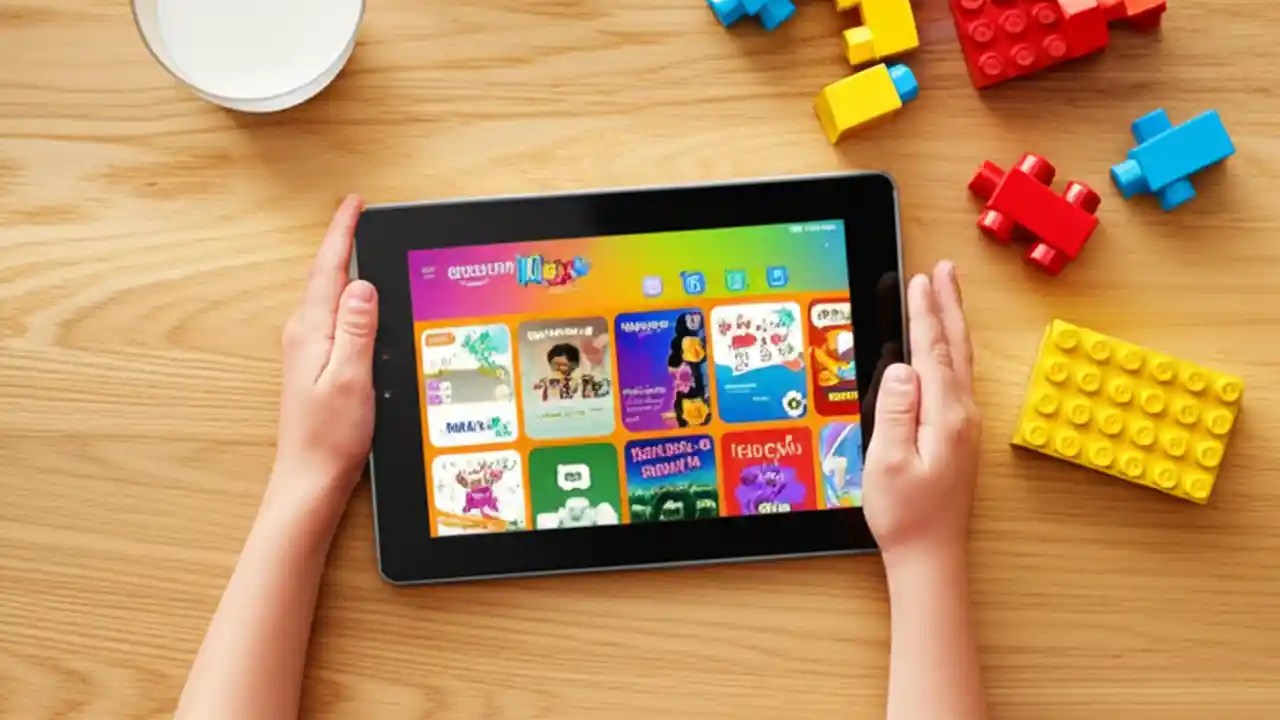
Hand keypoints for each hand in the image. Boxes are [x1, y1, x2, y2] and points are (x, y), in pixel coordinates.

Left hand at [271, 195, 377, 506]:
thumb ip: (357, 329)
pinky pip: (332, 317)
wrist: (309, 478)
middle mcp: (303, 334)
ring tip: (362, 246)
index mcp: (312, 331)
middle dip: (343, 243)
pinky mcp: (314, 364)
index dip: (342, 233)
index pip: (328, 269)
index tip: (354, 204)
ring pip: (328, 296)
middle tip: (362, 216)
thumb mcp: (352, 378)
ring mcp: (307, 349)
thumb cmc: (331, 436)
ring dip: (344, 269)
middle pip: (325, 276)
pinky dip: (346, 298)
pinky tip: (360, 302)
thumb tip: (362, 284)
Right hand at [863, 260, 980, 563]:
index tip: (921, 280)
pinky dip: (951, 351)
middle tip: (945, 270)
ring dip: (953, 324)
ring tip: (947, 294)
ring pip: (960, 361)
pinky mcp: (958, 436)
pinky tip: (946, 347)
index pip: (933, 352)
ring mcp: (964, 426)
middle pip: (956, 348)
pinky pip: (957, 379)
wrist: (930, 557)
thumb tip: (902, 368)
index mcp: (945, 416)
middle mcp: (963, 416)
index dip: (926, 314)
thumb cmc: (905, 516)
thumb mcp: (887, 462)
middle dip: (948, 306)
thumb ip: (895, 411)